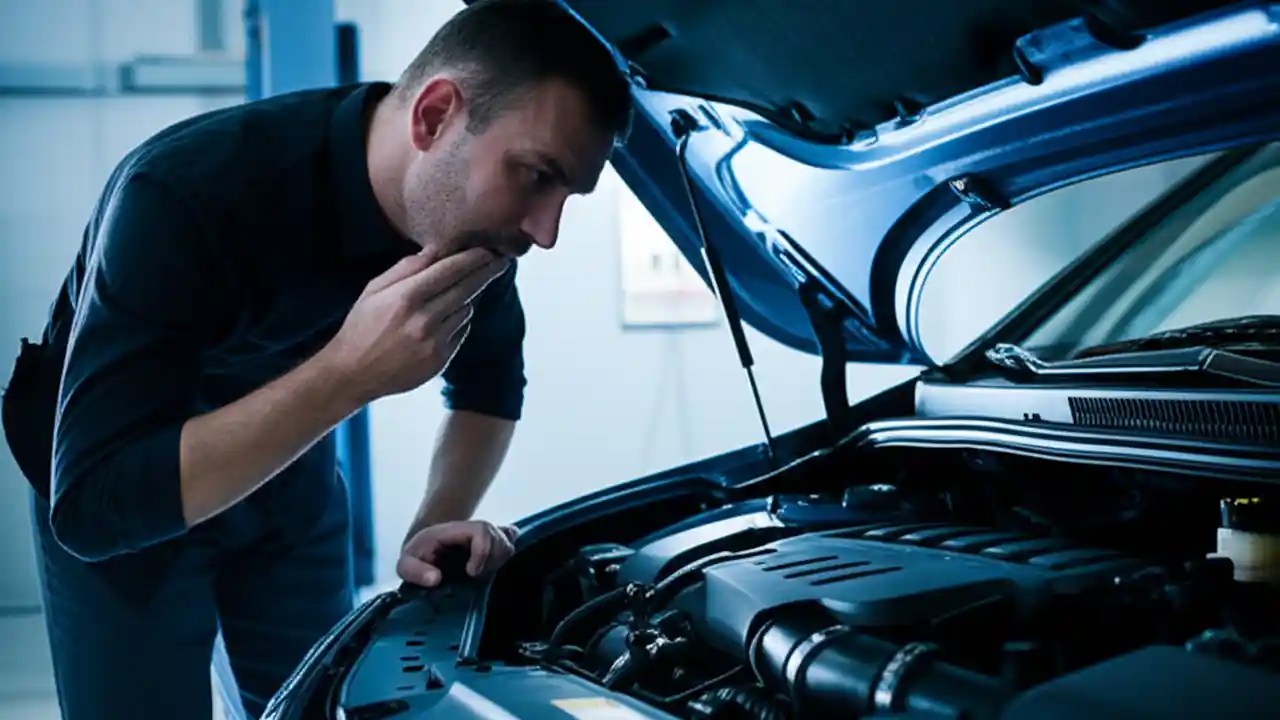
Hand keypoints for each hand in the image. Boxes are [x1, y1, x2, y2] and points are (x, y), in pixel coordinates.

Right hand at [318, 247, 510, 403]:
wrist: (353, 373)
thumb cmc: (361, 326)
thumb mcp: (374, 289)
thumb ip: (407, 268)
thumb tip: (436, 250)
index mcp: (406, 298)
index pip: (450, 271)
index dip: (474, 258)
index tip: (490, 248)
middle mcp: (424, 320)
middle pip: (467, 288)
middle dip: (487, 271)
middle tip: (503, 260)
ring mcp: (435, 343)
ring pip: (466, 310)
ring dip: (465, 298)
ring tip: (453, 293)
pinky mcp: (441, 360)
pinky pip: (461, 332)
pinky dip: (458, 321)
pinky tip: (441, 320)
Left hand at [397, 520, 518, 587]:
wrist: (426, 550)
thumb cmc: (418, 557)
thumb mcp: (405, 564)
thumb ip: (413, 571)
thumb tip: (435, 579)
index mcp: (454, 530)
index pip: (481, 531)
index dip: (482, 551)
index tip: (472, 573)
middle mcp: (474, 530)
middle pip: (499, 539)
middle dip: (491, 560)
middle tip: (475, 577)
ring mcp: (486, 536)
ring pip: (507, 544)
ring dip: (498, 562)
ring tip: (480, 575)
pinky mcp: (493, 544)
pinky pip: (511, 541)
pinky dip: (505, 554)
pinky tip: (492, 565)